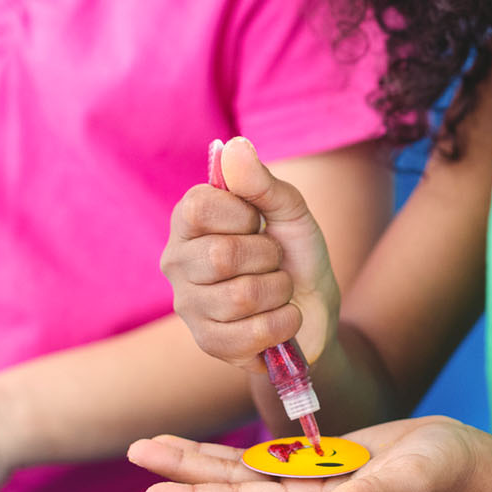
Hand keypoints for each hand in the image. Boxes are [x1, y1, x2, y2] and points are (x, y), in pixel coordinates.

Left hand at [128, 415, 491, 491]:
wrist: (462, 464)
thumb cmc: (439, 471)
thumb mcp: (407, 479)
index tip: (154, 491)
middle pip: (229, 484)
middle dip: (182, 469)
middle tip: (134, 451)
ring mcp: (310, 480)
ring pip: (240, 471)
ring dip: (197, 459)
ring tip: (155, 445)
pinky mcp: (321, 462)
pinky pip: (265, 458)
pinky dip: (232, 452)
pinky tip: (210, 449)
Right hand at [163, 137, 339, 370]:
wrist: (315, 308)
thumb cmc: (295, 252)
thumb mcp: (290, 210)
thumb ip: (261, 182)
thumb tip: (234, 146)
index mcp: (188, 221)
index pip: (197, 208)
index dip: (242, 215)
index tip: (258, 222)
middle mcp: (176, 262)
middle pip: (220, 257)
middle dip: (269, 258)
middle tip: (274, 260)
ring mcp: (189, 307)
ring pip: (240, 298)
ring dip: (279, 292)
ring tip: (278, 290)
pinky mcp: (209, 344)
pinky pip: (251, 334)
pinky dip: (283, 324)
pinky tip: (282, 319)